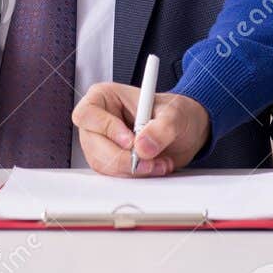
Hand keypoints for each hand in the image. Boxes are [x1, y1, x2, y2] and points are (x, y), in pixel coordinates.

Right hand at [71, 83, 211, 176]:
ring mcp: (101, 142)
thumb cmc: (173, 113)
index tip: (130, 140)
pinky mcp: (109, 161)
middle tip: (149, 160)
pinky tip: (153, 167)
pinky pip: (112, 174)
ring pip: (101, 163)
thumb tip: (142, 146)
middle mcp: (98, 120)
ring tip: (158, 163)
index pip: (88, 114)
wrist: (183, 131)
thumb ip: (161, 128)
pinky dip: (134, 175)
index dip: (106, 128)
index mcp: (104, 97)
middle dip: (123, 157)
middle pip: (93, 144)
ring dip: (132, 169)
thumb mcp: (174, 114)